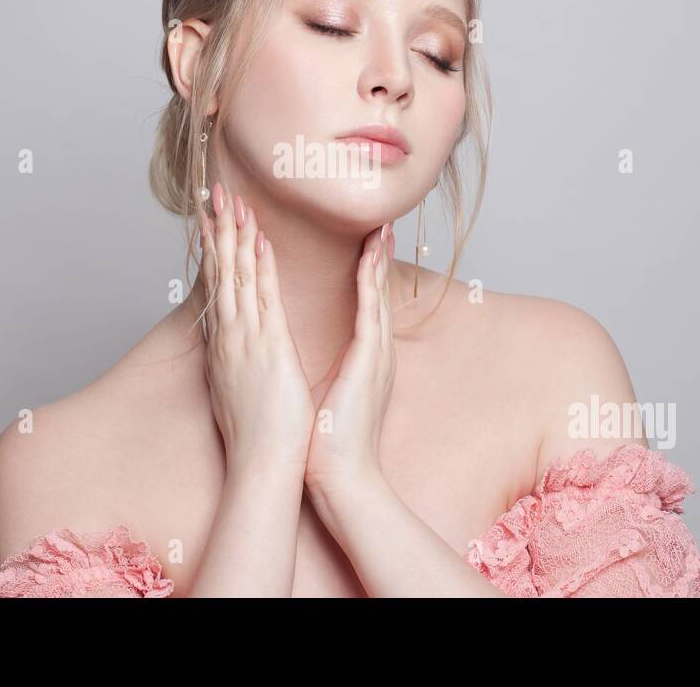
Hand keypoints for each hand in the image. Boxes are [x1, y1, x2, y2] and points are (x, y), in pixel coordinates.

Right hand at [197, 182, 315, 476]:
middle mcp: (229, 338)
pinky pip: (260, 297)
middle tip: (215, 192)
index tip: (212, 219)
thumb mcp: (238, 392)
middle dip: (218, 230)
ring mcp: (245, 340)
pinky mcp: (266, 347)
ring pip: (236, 277)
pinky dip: (257, 266)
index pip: (217, 287)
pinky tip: (256, 239)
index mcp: (225, 347)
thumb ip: (235, 365)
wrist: (263, 465)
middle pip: (220, 272)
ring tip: (231, 200)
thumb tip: (231, 349)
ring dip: (234, 236)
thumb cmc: (257, 436)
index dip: (214, 250)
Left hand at [304, 222, 397, 495]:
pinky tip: (369, 260)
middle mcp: (375, 353)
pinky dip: (369, 283)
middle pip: (377, 294)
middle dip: (378, 258)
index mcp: (364, 360)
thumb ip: (333, 374)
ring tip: (379, 229)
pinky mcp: (370, 362)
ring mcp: (376, 356)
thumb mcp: (331, 396)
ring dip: (377, 260)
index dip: (367, 273)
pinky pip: (370, 312)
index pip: (365, 307)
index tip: (367, 245)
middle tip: (381, 224)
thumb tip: (318, 362)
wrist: (342, 476)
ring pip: (377, 296)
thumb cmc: (329, 443)